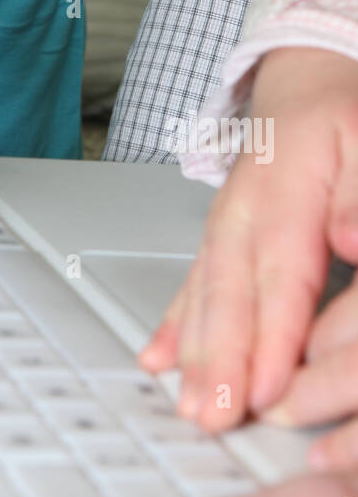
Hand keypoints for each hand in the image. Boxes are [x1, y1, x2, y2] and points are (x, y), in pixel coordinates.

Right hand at [138, 47, 357, 431]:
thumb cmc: (341, 115)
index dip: (271, 335)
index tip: (265, 386)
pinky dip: (175, 325)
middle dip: (218, 359)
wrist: (304, 83)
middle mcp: (244, 211)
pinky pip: (192, 284)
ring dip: (194, 353)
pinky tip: (159, 358)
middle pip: (230, 293)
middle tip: (211, 413)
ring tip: (187, 402)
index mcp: (284, 190)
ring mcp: (225, 225)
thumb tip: (349, 241)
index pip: (279, 274)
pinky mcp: (219, 238)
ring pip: (206, 294)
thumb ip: (357, 198)